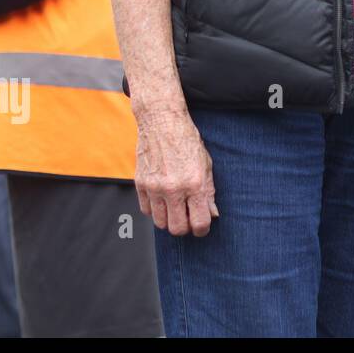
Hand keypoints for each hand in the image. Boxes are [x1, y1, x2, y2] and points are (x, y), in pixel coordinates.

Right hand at [134, 105, 218, 236]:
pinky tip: (162, 200)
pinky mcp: (140, 184)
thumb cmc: (187, 141)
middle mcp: (173, 188)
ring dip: (169, 221)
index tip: (202, 227)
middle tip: (188, 220)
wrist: (162, 123)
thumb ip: (209, 191)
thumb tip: (213, 214)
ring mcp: (154, 187)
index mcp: (194, 183)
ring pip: (160, 223)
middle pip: (177, 228)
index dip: (202, 229)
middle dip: (185, 228)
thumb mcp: (206, 164)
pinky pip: (146, 211)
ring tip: (175, 209)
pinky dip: (155, 210)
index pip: (199, 222)